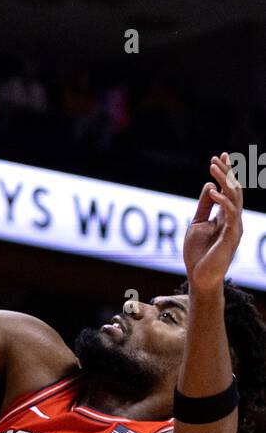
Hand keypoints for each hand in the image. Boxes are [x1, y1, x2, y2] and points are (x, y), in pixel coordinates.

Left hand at [183, 152, 242, 293]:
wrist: (199, 277)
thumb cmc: (198, 254)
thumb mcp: (197, 224)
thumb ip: (204, 206)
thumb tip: (208, 185)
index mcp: (225, 216)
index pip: (228, 190)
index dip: (226, 172)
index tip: (220, 155)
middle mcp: (233, 219)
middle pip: (234, 190)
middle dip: (226, 172)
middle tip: (216, 157)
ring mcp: (235, 227)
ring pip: (234, 198)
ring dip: (224, 181)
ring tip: (212, 168)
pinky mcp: (232, 236)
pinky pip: (231, 214)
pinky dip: (223, 201)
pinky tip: (212, 191)